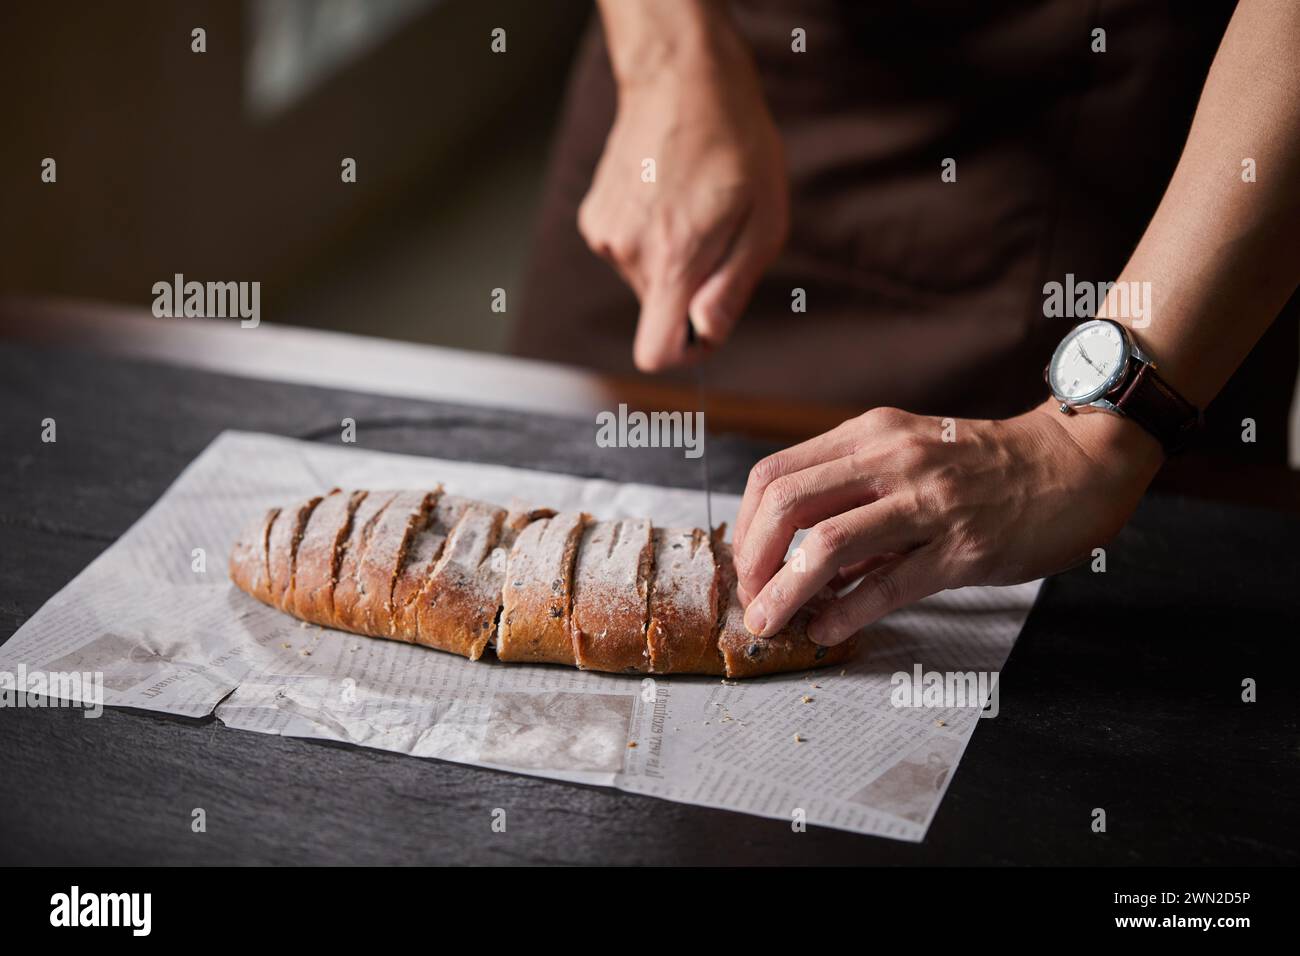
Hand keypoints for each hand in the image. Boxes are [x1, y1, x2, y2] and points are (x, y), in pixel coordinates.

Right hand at [579, 7, 787, 371]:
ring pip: (643, 278)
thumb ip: (732, 288)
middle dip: (689, 287)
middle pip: (657, 310)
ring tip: (693, 206)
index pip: (655, 352)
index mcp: (671, 261)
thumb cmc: (735, 146)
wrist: (681, 80)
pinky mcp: (593, 217)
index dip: (686, 352)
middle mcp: (627, 254)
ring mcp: (604, 234)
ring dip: (671, 257)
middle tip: (718, 236)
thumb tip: (706, 333)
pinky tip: (667, 194)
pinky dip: (649, 235)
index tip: (704, 326)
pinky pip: (627, 250)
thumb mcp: (764, 222)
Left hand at [731, 402, 1165, 644]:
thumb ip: (853, 498)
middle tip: (752, 599)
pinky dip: (846, 613)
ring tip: (772, 623)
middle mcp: (892, 460)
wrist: (1074, 464)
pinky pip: (888, 585)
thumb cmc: (985, 467)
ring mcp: (928, 502)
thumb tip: (795, 559)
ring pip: (827, 545)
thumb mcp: (907, 457)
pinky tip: (827, 631)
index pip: (775, 475)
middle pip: (786, 504)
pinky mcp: (963, 547)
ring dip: (785, 593)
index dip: (745, 527)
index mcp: (869, 435)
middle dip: (753, 560)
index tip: (746, 564)